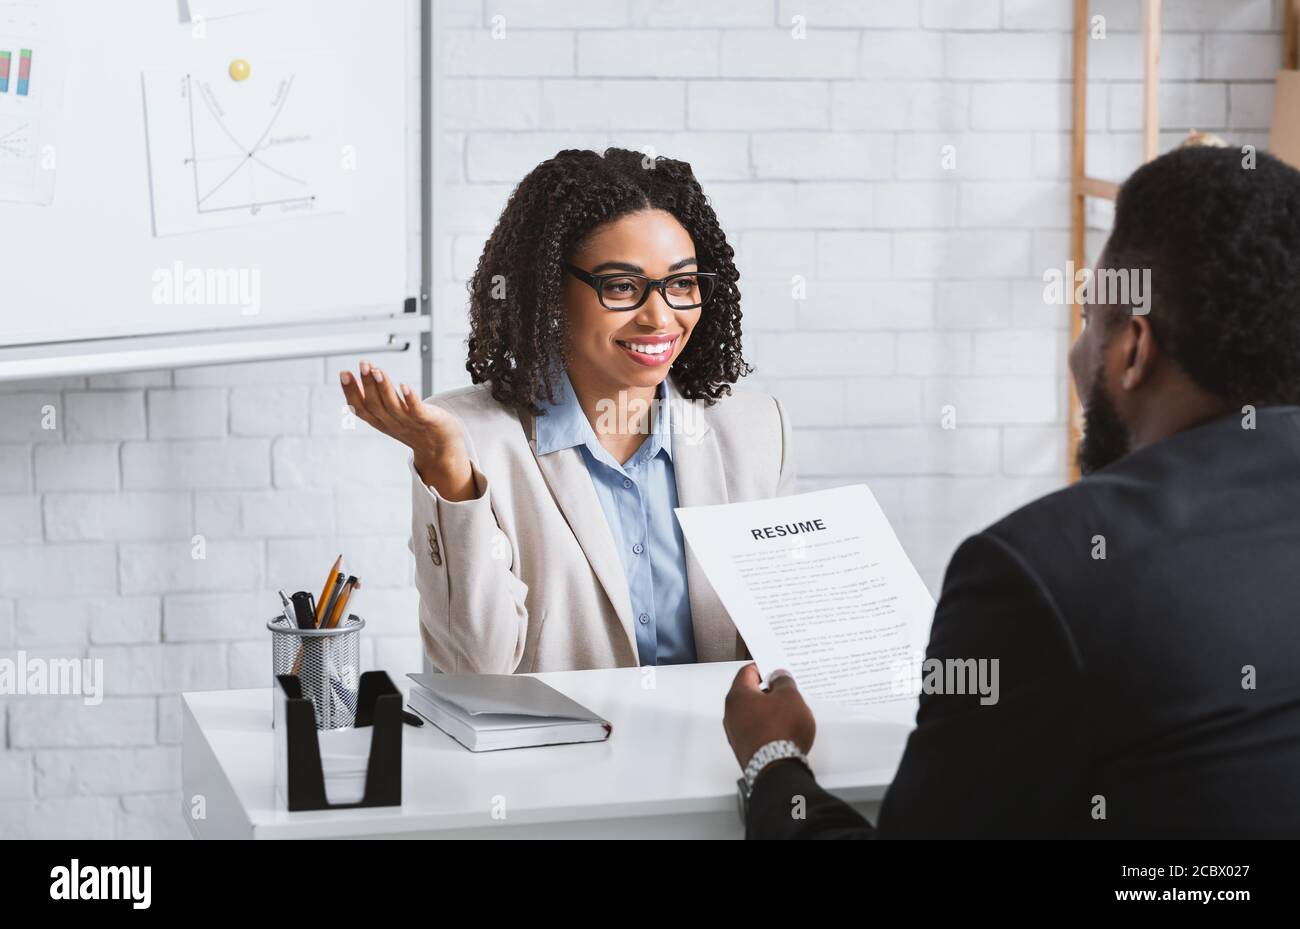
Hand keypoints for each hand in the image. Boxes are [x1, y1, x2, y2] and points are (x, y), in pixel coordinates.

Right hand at [339, 361, 474, 500]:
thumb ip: (374, 401)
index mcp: (380, 422)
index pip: (360, 408)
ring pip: (392, 406)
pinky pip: (416, 410)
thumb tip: (359, 381)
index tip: (344, 373)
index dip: (350, 392)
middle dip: (367, 383)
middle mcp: (392, 424)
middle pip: (375, 405)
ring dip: (383, 387)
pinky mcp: (427, 421)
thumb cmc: (415, 427)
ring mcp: (409, 423)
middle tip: (363, 364)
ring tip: (377, 370)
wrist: (442, 449)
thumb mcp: (389, 416)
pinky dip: (410, 398)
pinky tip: (404, 385)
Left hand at [723, 663, 815, 769]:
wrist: (778, 769)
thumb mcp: (790, 696)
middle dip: (768, 690)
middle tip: (785, 689)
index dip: (763, 667)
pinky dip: (767, 726)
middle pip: (749, 694)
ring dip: (768, 710)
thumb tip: (778, 676)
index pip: (747, 672)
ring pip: (752, 713)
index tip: (775, 668)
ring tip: (788, 711)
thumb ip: (783, 681)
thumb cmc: (781, 732)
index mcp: (738, 696)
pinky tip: (783, 730)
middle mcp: (731, 714)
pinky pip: (755, 730)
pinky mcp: (744, 749)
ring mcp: (736, 733)